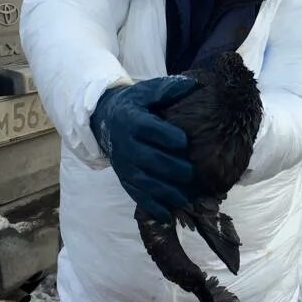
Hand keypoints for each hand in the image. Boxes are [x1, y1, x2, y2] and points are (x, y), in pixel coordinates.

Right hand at [91, 76, 197, 220]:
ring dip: (164, 193)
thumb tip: (196, 85)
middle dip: (170, 169)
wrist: (105, 119)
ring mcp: (124, 164)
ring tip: (185, 200)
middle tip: (192, 174)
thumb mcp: (147, 91)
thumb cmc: (135, 104)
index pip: (149, 129)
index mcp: (132, 120)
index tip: (185, 142)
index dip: (166, 136)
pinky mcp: (125, 178)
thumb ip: (169, 89)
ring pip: (143, 181)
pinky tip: (168, 216)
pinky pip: (137, 195)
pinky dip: (151, 206)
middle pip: (148, 159)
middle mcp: (126, 144)